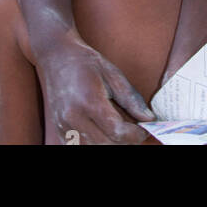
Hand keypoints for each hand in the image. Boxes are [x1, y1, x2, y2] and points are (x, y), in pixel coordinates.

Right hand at [37, 31, 153, 144]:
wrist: (57, 56)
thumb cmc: (86, 62)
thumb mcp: (113, 74)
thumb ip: (131, 99)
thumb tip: (149, 119)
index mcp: (89, 101)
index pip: (117, 131)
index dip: (135, 135)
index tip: (145, 130)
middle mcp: (74, 118)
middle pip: (107, 144)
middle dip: (126, 141)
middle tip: (136, 132)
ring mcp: (63, 127)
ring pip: (94, 149)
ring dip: (111, 144)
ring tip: (121, 133)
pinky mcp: (59, 131)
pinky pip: (80, 149)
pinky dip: (95, 144)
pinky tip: (104, 134)